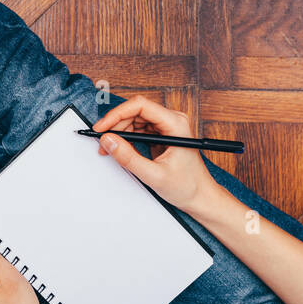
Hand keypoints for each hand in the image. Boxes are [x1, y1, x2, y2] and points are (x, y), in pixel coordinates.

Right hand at [91, 95, 221, 213]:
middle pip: (135, 111)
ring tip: (109, 148)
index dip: (117, 114)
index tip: (102, 128)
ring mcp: (167, 126)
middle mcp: (173, 121)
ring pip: (134, 119)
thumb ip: (128, 157)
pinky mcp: (162, 134)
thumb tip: (108, 141)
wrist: (200, 196)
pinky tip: (120, 148)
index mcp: (176, 124)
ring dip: (119, 131)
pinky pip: (138, 128)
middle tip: (102, 141)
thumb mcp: (153, 175)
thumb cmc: (188, 186)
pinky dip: (126, 137)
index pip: (140, 106)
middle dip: (116, 125)